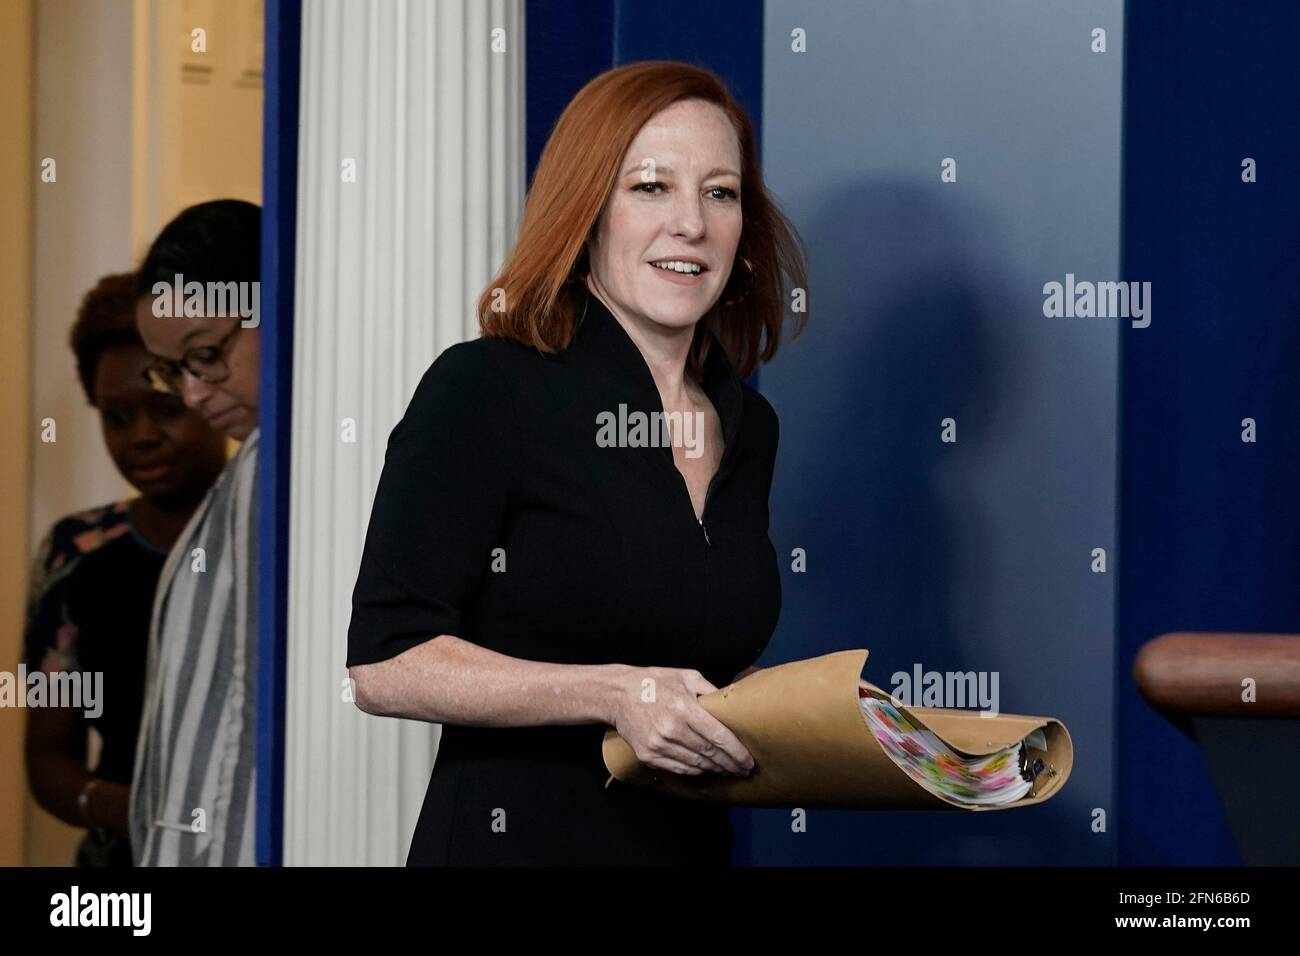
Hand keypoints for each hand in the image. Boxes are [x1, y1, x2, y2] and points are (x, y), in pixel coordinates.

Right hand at [606, 666, 753, 776]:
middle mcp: (672, 729)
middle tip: (743, 770)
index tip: (748, 761)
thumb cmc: (655, 682)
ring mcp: (659, 744)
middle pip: (709, 754)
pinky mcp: (648, 755)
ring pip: (695, 764)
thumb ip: (710, 690)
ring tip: (728, 771)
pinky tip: (705, 769)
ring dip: (715, 770)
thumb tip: (731, 704)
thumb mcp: (686, 676)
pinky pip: (678, 768)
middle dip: (730, 764)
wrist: (618, 694)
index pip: (718, 737)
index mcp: (685, 708)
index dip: (736, 752)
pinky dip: (695, 771)